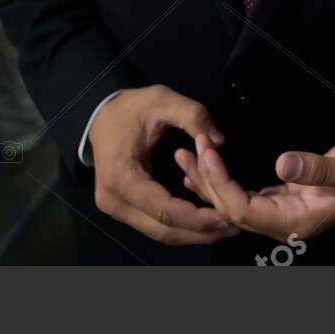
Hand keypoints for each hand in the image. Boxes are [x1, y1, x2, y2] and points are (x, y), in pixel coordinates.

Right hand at [88, 85, 239, 245]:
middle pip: (163, 230)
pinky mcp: (123, 210)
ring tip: (224, 226)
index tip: (225, 217)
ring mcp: (116, 209)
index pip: (164, 210)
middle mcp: (114, 200)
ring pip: (160, 233)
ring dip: (193, 233)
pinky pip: (155, 225)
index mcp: (121, 177)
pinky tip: (204, 221)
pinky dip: (181, 226)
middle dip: (200, 232)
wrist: (100, 116)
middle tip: (234, 226)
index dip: (196, 218)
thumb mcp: (161, 99)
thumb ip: (192, 115)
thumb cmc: (128, 109)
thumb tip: (218, 142)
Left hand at [176, 136, 334, 240]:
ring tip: (184, 157)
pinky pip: (239, 197)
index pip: (243, 209)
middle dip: (207, 179)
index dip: (221, 183)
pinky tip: (202, 170)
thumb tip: (283, 164)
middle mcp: (280, 223)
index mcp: (293, 221)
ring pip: (230, 204)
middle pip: (230, 208)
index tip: (208, 153)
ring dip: (207, 182)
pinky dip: (219, 183)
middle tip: (191, 148)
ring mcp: (276, 214)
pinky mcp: (276, 201)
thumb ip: (314, 169)